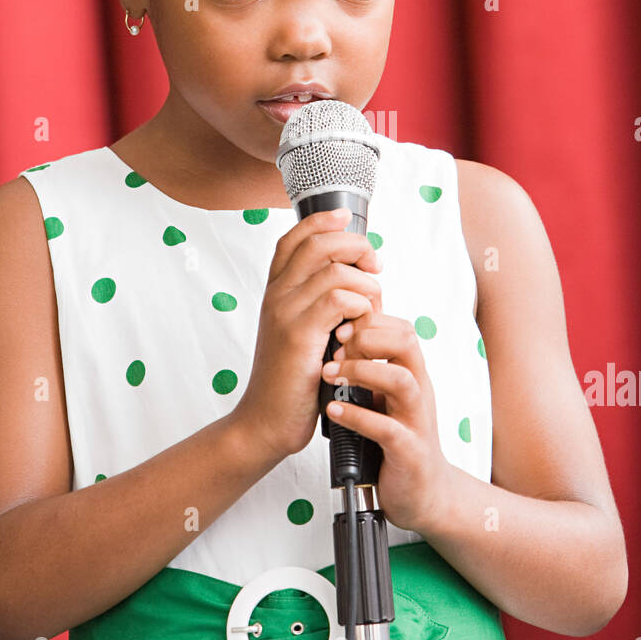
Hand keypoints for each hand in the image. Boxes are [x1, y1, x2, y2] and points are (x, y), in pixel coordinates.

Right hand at [231, 207, 383, 460]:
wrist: (265, 422)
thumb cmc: (292, 380)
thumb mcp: (303, 333)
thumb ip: (320, 304)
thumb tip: (360, 277)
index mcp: (276, 291)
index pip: (294, 238)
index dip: (322, 221)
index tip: (347, 217)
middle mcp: (276, 295)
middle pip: (318, 244)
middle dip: (356, 247)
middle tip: (375, 267)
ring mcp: (285, 313)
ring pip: (335, 271)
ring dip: (366, 285)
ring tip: (371, 309)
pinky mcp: (298, 335)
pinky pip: (339, 300)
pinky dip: (360, 307)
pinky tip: (361, 327)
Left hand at [320, 312, 452, 534]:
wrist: (424, 494)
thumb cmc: (398, 442)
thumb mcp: (386, 399)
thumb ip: (372, 370)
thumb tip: (339, 336)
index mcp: (412, 375)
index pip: (401, 328)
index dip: (369, 321)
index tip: (337, 327)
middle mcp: (418, 392)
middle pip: (406, 343)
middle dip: (367, 337)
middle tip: (334, 347)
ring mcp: (417, 421)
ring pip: (401, 380)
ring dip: (362, 371)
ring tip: (330, 374)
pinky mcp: (410, 452)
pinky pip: (387, 428)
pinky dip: (357, 416)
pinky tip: (333, 411)